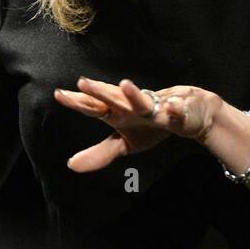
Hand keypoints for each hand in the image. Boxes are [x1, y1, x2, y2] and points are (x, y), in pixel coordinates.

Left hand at [52, 76, 221, 171]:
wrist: (190, 114)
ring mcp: (156, 110)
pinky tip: (171, 108)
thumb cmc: (152, 125)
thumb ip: (99, 153)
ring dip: (134, 94)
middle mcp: (133, 108)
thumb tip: (70, 165)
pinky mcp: (179, 114)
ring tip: (125, 85)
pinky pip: (177, 113)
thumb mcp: (124, 144)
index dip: (78, 102)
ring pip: (143, 101)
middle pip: (114, 100)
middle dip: (101, 92)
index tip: (59, 94)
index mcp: (120, 115)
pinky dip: (175, 109)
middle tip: (83, 83)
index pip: (94, 108)